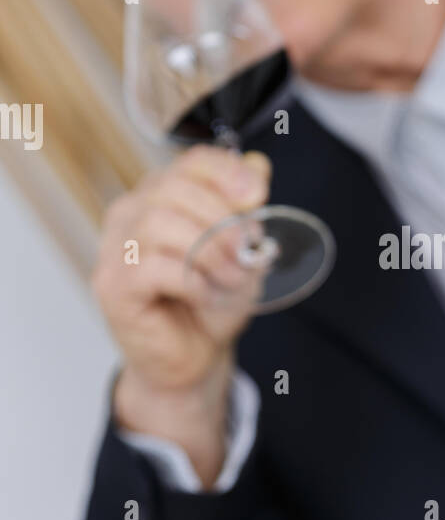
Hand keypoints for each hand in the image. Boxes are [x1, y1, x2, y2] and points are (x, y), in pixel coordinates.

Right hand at [92, 146, 270, 483]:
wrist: (193, 357)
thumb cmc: (210, 301)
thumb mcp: (240, 249)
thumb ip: (245, 207)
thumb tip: (256, 167)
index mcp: (160, 195)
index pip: (190, 162)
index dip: (227, 173)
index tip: (257, 197)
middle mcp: (130, 214)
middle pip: (174, 188)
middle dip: (222, 221)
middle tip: (246, 255)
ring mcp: (114, 249)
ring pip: (160, 222)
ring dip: (208, 252)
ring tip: (229, 278)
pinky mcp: (113, 286)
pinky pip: (153, 267)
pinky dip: (190, 280)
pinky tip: (202, 295)